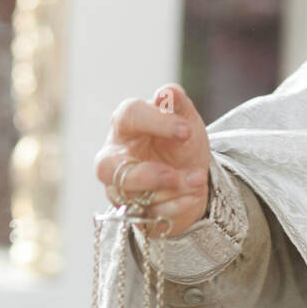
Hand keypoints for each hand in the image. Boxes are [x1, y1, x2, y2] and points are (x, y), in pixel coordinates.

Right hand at [95, 83, 210, 238]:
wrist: (193, 175)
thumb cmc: (180, 140)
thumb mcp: (185, 118)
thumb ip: (177, 103)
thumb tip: (168, 93)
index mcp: (125, 125)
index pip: (129, 116)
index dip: (156, 122)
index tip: (185, 131)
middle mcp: (114, 158)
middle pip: (108, 168)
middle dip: (145, 174)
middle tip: (173, 174)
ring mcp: (120, 189)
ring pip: (132, 196)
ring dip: (170, 190)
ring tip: (198, 180)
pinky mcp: (133, 213)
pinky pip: (150, 215)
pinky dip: (176, 206)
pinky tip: (194, 196)